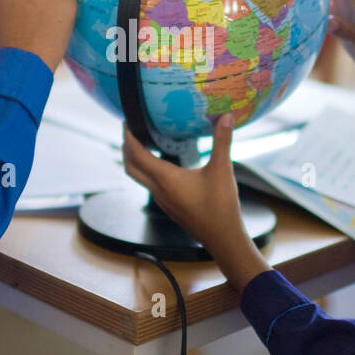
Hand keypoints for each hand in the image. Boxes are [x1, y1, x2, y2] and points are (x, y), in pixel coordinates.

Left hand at [121, 114, 270, 290]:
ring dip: (136, 161)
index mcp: (166, 179)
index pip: (137, 155)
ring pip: (139, 178)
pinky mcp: (169, 206)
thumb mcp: (222, 169)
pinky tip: (162, 164)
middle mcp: (159, 190)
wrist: (222, 238)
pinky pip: (150, 185)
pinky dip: (148, 171)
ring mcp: (162, 200)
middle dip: (126, 148)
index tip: (126, 122)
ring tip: (144, 143)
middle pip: (130, 167)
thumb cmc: (221, 206)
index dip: (128, 138)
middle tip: (130, 130)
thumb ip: (222, 141)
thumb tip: (227, 116)